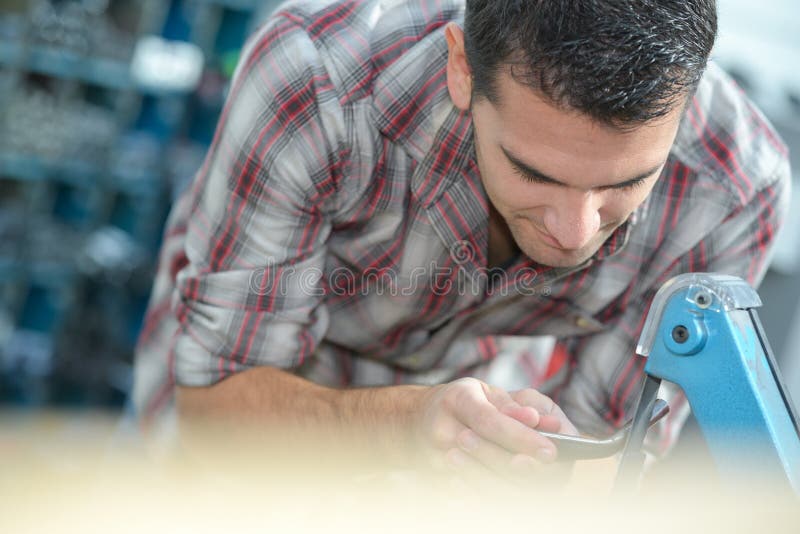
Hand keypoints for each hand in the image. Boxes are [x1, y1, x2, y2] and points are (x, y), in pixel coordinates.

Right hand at [414, 378, 573, 479]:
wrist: (411, 420)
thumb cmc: (459, 402)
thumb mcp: (483, 392)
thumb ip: (514, 405)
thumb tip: (544, 422)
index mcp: (456, 399)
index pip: (491, 421)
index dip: (522, 436)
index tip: (551, 449)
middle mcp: (441, 428)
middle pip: (487, 451)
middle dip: (522, 461)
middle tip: (551, 463)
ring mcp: (434, 455)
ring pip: (478, 476)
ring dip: (511, 479)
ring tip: (535, 475)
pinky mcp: (434, 475)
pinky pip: (467, 490)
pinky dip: (491, 491)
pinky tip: (513, 489)